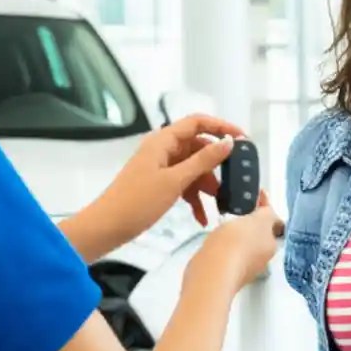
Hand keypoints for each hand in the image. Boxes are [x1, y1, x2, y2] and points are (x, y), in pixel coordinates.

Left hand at [95, 113, 244, 241]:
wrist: (107, 227)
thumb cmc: (137, 201)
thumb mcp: (175, 181)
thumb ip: (203, 161)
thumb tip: (229, 143)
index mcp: (163, 141)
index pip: (198, 122)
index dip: (222, 127)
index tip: (243, 139)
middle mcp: (162, 149)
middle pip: (198, 147)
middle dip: (216, 164)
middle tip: (235, 179)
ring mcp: (160, 167)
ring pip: (193, 168)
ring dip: (206, 185)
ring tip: (219, 203)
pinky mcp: (159, 184)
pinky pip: (183, 184)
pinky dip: (194, 198)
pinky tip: (202, 218)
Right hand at [188, 191, 284, 291]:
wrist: (213, 270)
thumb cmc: (237, 242)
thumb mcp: (258, 220)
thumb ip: (267, 214)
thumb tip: (270, 213)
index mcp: (271, 246)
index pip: (274, 224)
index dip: (265, 208)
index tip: (257, 196)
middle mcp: (261, 260)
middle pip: (260, 237)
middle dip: (252, 224)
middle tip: (240, 210)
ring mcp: (243, 268)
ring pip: (244, 246)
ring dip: (238, 235)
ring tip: (225, 222)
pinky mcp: (225, 273)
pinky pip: (228, 254)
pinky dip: (225, 246)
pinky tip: (216, 240)